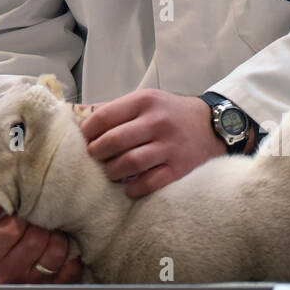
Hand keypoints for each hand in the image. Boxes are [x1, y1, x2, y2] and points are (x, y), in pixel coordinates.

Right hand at [0, 189, 82, 283]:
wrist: (11, 256)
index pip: (12, 229)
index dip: (21, 216)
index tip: (20, 213)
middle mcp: (7, 273)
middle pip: (36, 239)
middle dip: (39, 224)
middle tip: (36, 221)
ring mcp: (32, 283)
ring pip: (57, 250)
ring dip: (57, 237)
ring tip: (48, 233)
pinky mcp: (55, 286)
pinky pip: (73, 265)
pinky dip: (71, 253)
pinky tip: (59, 248)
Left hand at [78, 90, 225, 197]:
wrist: (213, 126)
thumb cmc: (170, 114)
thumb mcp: (146, 101)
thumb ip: (114, 108)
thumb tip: (76, 113)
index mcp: (145, 101)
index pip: (104, 116)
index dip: (87, 131)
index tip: (83, 139)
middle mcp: (158, 122)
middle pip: (113, 141)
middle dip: (96, 153)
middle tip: (94, 158)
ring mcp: (170, 146)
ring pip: (129, 163)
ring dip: (112, 172)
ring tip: (110, 172)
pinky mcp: (180, 169)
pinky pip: (148, 183)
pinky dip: (133, 188)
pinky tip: (129, 187)